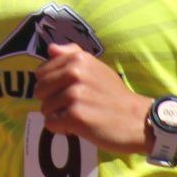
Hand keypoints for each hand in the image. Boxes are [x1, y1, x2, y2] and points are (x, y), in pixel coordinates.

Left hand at [32, 43, 148, 154]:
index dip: (51, 85)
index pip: (41, 72)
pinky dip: (61, 128)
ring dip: (58, 116)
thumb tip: (50, 48)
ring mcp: (74, 95)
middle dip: (52, 101)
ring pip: (44, 108)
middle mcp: (75, 73)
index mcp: (78, 59)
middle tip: (74, 106)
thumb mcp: (96, 68)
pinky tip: (78, 127)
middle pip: (39, 90)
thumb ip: (72, 55)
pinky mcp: (75, 116)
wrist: (137, 120)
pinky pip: (50, 123)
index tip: (68, 91)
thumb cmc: (114, 95)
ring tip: (80, 116)